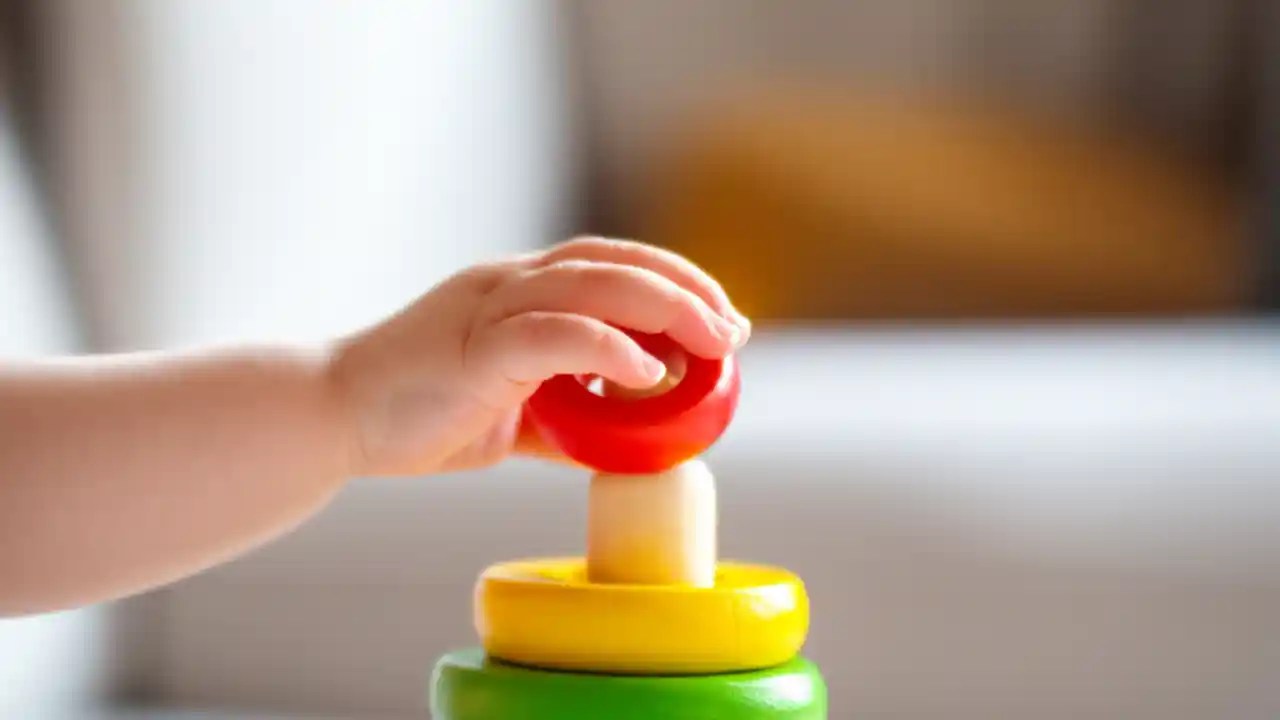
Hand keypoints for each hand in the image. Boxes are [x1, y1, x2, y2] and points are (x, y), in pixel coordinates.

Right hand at [328, 237, 750, 475]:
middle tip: (733, 328)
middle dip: (683, 289)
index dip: (672, 280)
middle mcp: (506, 285)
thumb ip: (566, 418)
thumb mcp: (511, 418)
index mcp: (516, 291)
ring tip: (713, 342)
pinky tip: (647, 371)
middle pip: (612, 263)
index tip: (720, 317)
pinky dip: (606, 347)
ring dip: (663, 308)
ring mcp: (488, 309)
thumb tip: (627, 441)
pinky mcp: (473, 348)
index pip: (609, 263)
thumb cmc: (418, 413)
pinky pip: (552, 335)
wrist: (334, 421)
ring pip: (590, 285)